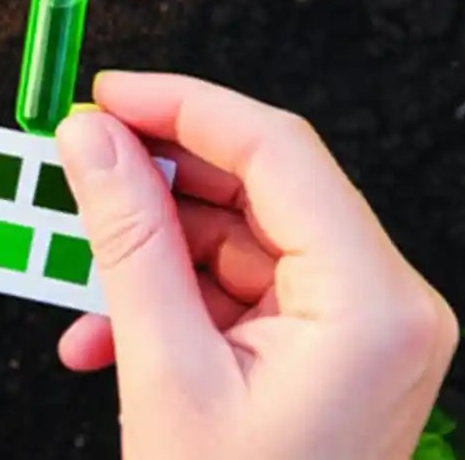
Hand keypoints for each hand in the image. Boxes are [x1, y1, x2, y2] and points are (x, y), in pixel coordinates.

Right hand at [54, 72, 457, 459]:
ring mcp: (356, 328)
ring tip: (85, 290)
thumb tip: (90, 141)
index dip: (182, 106)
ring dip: (152, 255)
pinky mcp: (324, 348)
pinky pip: (239, 289)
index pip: (276, 149)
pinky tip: (107, 335)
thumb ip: (126, 238)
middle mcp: (382, 304)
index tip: (108, 94)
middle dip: (159, 182)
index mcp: (370, 303)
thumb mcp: (162, 370)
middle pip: (260, 187)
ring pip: (240, 238)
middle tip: (82, 164)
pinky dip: (171, 300)